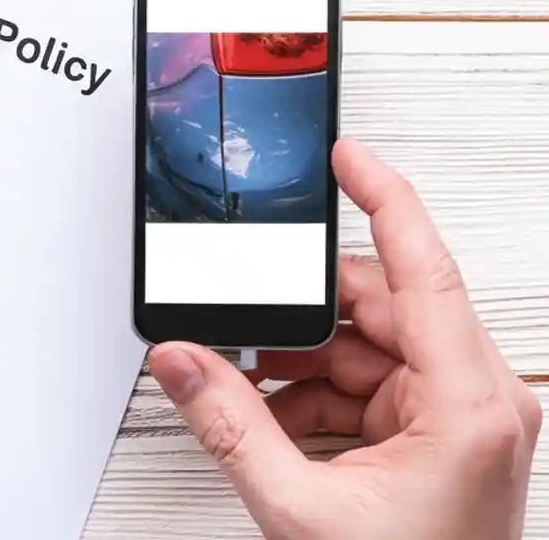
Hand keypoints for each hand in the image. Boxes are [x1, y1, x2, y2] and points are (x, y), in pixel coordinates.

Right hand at [149, 138, 541, 538]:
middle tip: (243, 323)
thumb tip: (180, 359)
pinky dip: (318, 397)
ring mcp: (461, 418)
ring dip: (304, 365)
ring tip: (250, 391)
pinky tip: (276, 422)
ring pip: (367, 347)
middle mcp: (478, 400)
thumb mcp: (300, 509)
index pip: (424, 268)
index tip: (349, 156)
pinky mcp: (440, 437)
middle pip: (381, 309)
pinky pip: (369, 384)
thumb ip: (229, 423)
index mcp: (470, 403)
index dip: (384, 198)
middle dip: (303, 318)